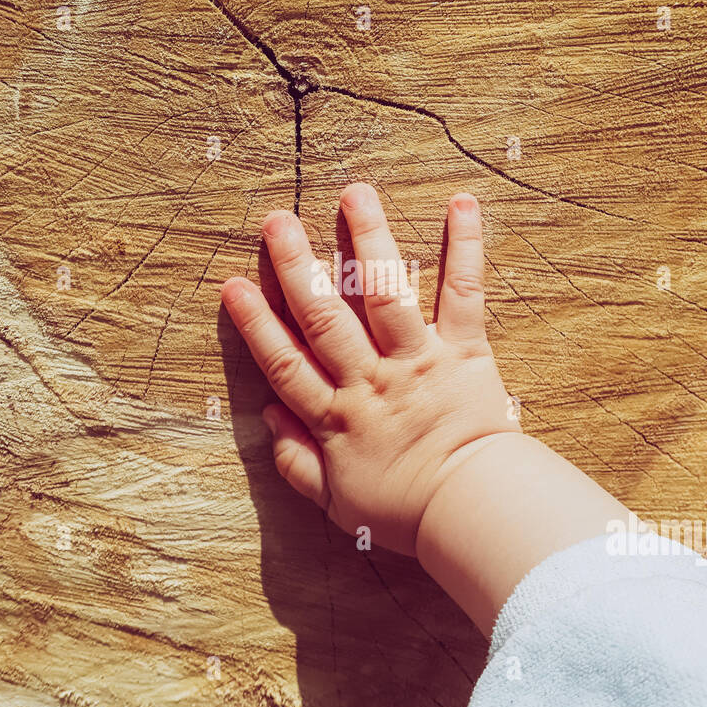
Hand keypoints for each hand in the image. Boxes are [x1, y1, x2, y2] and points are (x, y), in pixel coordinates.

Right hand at [221, 183, 517, 554]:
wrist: (473, 513)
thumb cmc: (407, 513)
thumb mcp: (337, 503)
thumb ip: (297, 462)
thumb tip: (268, 417)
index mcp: (336, 416)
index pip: (285, 363)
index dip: (256, 324)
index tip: (233, 285)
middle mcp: (370, 379)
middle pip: (324, 316)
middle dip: (296, 266)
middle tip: (276, 220)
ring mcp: (417, 360)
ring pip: (383, 292)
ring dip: (368, 239)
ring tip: (354, 192)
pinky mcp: (464, 351)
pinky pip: (463, 293)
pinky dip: (465, 248)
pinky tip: (460, 204)